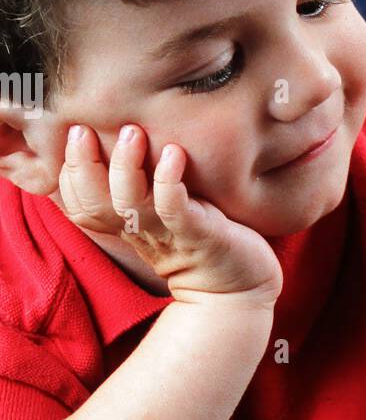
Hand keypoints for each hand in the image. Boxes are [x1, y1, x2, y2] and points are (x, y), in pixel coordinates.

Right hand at [58, 124, 282, 307]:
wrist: (242, 289)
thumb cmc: (207, 241)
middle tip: (83, 130)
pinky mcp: (200, 235)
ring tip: (132, 132)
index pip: (80, 204)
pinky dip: (168, 182)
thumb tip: (127, 142)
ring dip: (126, 166)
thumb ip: (146, 187)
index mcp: (128, 225)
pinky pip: (175, 210)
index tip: (74, 135)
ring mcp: (170, 234)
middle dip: (81, 166)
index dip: (68, 174)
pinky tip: (173, 153)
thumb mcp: (167, 215)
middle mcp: (141, 230)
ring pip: (129, 204)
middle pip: (95, 205)